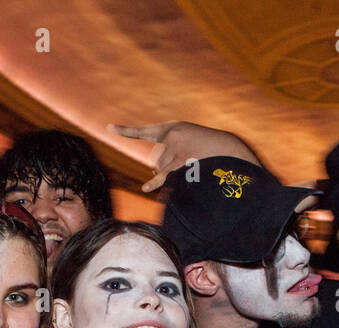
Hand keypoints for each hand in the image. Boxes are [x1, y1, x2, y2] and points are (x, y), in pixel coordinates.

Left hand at [109, 121, 259, 191]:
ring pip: (162, 170)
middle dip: (167, 169)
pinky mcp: (180, 159)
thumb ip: (172, 153)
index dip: (126, 131)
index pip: (144, 131)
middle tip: (188, 165)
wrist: (230, 147)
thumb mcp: (190, 142)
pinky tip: (146, 189)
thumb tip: (155, 175)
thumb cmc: (211, 148)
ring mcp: (175, 146)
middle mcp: (171, 134)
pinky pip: (165, 175)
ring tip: (193, 169)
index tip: (108, 128)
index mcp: (172, 128)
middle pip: (156, 160)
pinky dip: (155, 184)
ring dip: (173, 176)